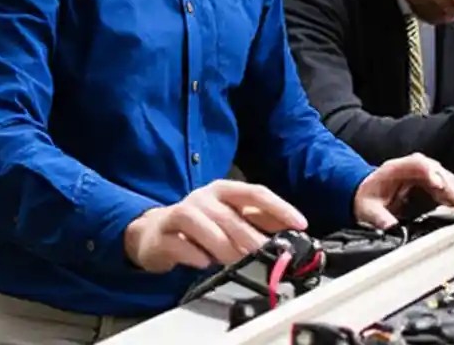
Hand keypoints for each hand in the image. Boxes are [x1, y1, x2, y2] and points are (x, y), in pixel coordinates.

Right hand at [123, 180, 306, 272]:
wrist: (153, 232)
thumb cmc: (199, 225)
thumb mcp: (231, 218)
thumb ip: (259, 221)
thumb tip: (291, 230)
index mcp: (224, 191)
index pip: (255, 193)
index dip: (279, 207)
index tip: (299, 223)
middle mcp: (203, 198)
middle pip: (230, 214)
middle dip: (251, 237)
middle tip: (267, 255)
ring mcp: (180, 213)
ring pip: (204, 226)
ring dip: (223, 246)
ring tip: (236, 262)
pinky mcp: (163, 234)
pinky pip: (180, 243)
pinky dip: (194, 254)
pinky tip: (204, 262)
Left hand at [353, 154, 453, 228]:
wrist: (367, 193)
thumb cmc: (368, 197)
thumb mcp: (366, 209)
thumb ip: (378, 218)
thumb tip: (390, 227)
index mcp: (396, 168)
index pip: (417, 164)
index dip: (430, 172)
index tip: (439, 184)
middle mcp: (415, 168)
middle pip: (440, 173)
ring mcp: (426, 175)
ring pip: (450, 181)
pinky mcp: (434, 184)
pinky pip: (451, 189)